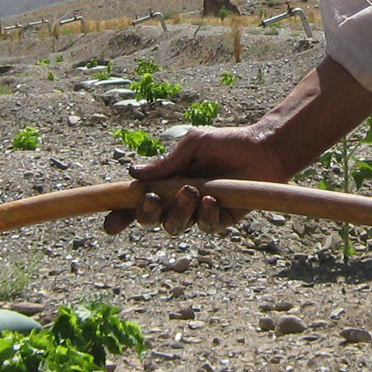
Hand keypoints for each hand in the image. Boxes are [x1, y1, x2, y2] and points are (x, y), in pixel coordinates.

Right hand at [102, 126, 291, 236]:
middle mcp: (177, 203)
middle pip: (151, 220)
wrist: (261, 149)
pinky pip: (206, 227)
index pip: (137, 204)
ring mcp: (197, 214)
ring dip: (178, 212)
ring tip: (191, 191)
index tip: (110, 223)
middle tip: (153, 199)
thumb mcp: (191, 146)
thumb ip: (165, 163)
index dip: (121, 215)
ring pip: (175, 227)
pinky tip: (210, 200)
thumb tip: (132, 173)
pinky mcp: (220, 221)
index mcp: (165, 185)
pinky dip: (205, 215)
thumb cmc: (224, 144)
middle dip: (147, 213)